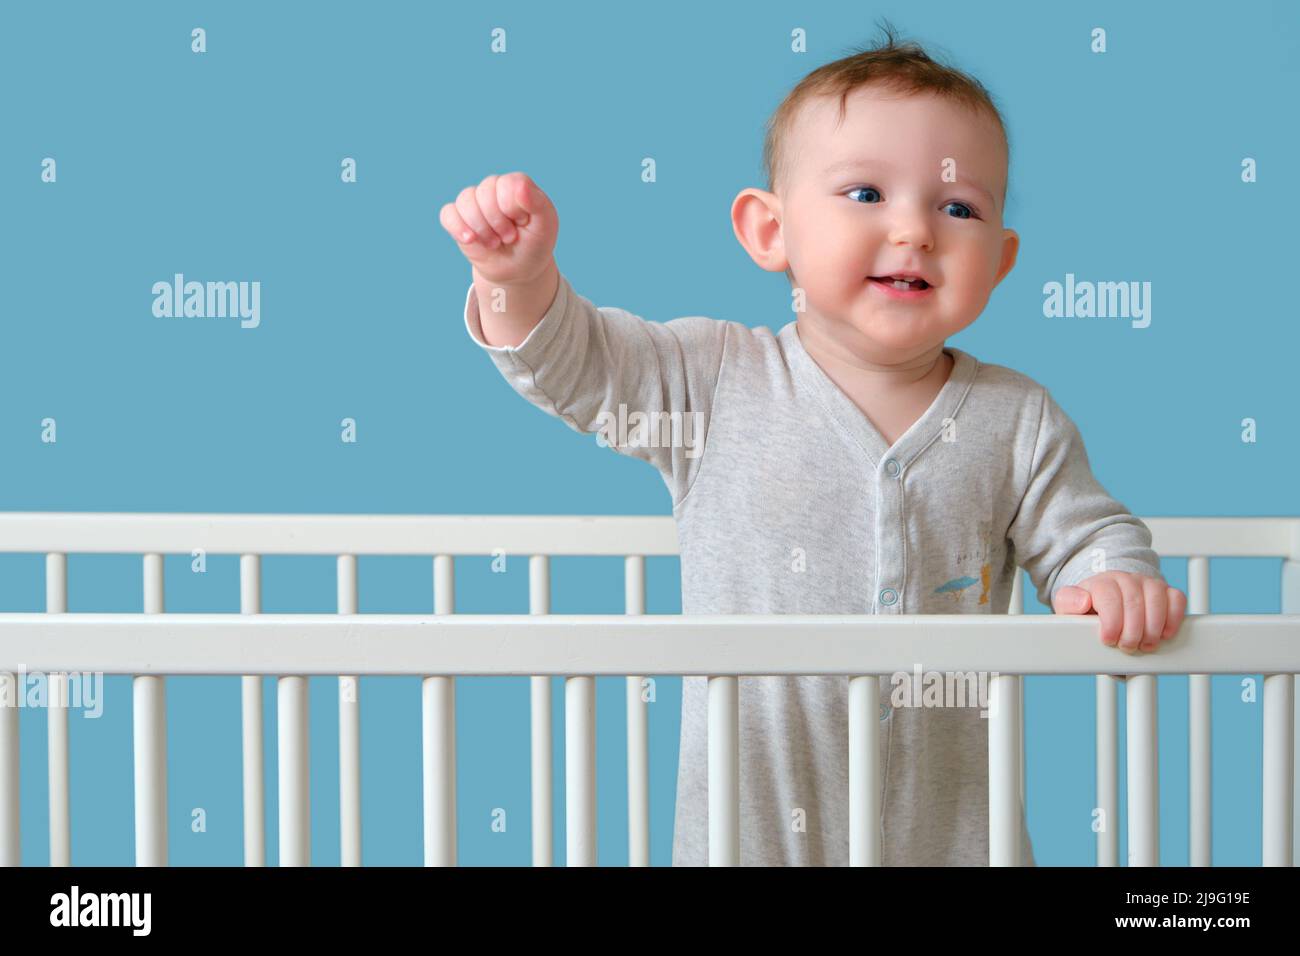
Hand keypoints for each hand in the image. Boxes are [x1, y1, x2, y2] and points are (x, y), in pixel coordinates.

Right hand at [439, 172, 558, 285]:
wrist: (518, 270)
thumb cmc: (534, 245)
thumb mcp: (546, 226)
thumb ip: (537, 202)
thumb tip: (520, 184)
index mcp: (515, 185)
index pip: (506, 184)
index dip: (512, 210)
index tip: (522, 223)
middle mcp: (493, 188)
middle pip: (484, 192)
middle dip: (497, 222)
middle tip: (509, 237)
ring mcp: (474, 202)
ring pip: (465, 201)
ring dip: (481, 228)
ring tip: (494, 242)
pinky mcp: (458, 218)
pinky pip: (448, 214)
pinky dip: (458, 228)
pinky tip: (471, 240)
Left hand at [1052, 571, 1186, 674]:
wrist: (1107, 602)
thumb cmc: (1090, 609)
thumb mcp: (1069, 608)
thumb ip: (1067, 603)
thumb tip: (1082, 601)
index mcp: (1101, 582)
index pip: (1109, 597)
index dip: (1111, 622)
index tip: (1108, 640)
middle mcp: (1126, 579)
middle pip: (1134, 603)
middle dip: (1132, 631)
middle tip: (1126, 647)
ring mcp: (1148, 583)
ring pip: (1157, 601)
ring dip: (1152, 629)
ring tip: (1144, 645)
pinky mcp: (1167, 591)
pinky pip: (1177, 599)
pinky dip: (1173, 619)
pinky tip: (1163, 634)